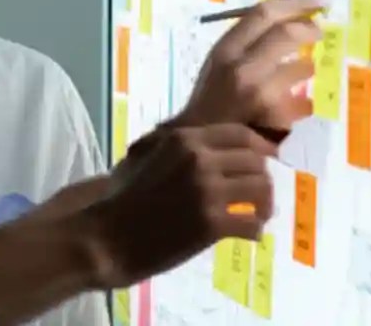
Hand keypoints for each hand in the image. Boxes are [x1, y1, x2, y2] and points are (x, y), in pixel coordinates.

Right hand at [84, 123, 276, 288]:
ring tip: (257, 216)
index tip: (264, 163)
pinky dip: (255, 230)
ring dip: (264, 205)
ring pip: (262, 190)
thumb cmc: (122, 197)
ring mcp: (207, 191)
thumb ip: (180, 149)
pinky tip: (247, 235)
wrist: (106, 236)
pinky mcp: (211, 224)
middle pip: (256, 161)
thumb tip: (214, 151)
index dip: (259, 148)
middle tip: (257, 196)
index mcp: (184, 139)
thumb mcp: (147, 156)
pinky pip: (253, 223)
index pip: (241, 134)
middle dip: (263, 179)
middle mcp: (200, 159)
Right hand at [180, 0, 323, 130]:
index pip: (263, 13)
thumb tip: (285, 22)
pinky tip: (297, 107)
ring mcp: (261, 92)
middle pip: (287, 33)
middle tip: (318, 32)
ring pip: (303, 67)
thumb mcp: (218, 64)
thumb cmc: (210, 101)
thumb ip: (244, 45)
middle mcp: (242, 67)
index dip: (294, 4)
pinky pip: (305, 102)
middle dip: (310, 29)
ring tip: (303, 72)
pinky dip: (305, 102)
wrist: (202, 144)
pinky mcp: (276, 118)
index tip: (314, 2)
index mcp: (225, 50)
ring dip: (308, 67)